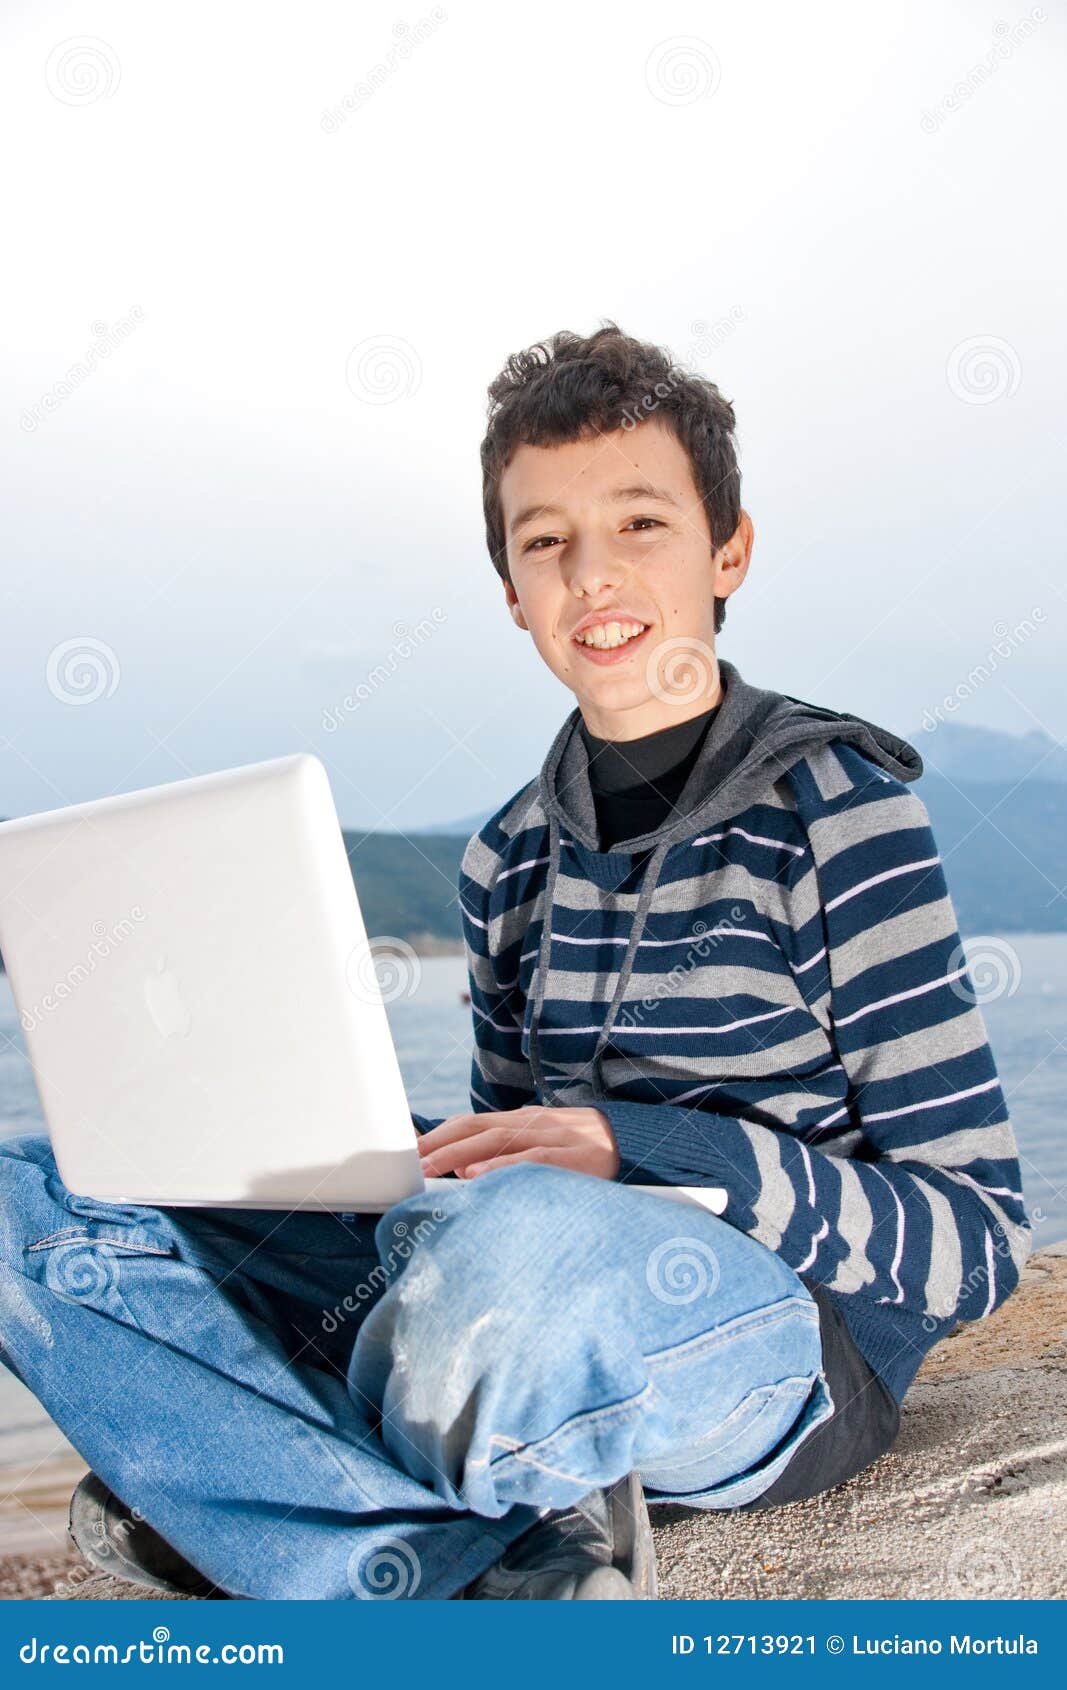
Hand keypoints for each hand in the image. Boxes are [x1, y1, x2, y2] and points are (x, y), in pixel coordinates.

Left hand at [418, 1105, 620, 1180]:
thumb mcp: (542, 1140)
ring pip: (497, 1140)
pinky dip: (503, 1166)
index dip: (438, 1134)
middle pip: (475, 1128)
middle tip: (411, 1164)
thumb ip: (509, 1149)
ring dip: (459, 1154)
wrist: (634, 1141)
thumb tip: (463, 1166)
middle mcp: (531, 1123)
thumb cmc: (580, 1149)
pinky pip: (532, 1159)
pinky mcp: (571, 1156)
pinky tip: (479, 1175)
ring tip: (431, 1169)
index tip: (409, 1151)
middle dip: (439, 1145)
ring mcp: (551, 1136)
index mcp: (522, 1120)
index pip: (471, 1122)